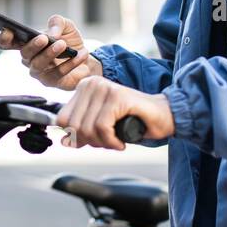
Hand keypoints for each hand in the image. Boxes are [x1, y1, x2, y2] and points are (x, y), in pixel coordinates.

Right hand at [0, 14, 100, 91]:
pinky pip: (57, 73)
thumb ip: (57, 23)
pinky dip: (70, 63)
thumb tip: (52, 33)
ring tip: (62, 45)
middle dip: (33, 45)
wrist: (85, 57)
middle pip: (25, 53)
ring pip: (38, 65)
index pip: (8, 42)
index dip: (4, 38)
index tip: (8, 32)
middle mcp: (29, 58)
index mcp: (27, 43)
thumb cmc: (70, 41)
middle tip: (44, 38)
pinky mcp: (51, 81)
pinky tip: (80, 54)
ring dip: (50, 54)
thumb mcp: (66, 26)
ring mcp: (39, 71)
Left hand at [56, 76, 174, 149]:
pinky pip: (102, 128)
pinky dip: (112, 141)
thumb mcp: (100, 127)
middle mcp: (92, 83)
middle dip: (90, 142)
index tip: (95, 139)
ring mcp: (105, 88)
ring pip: (87, 128)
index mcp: (84, 87)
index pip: (62, 119)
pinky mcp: (117, 97)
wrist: (165, 115)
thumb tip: (63, 141)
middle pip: (73, 125)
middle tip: (108, 142)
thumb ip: (81, 131)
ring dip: (103, 143)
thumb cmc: (133, 121)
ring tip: (116, 142)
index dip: (76, 137)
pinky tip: (121, 142)